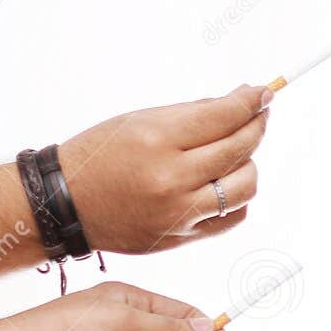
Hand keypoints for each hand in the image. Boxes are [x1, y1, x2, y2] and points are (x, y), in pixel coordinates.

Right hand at [57, 84, 270, 252]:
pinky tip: (223, 184)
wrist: (65, 205)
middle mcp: (171, 178)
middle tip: (259, 115)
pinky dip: (236, 198)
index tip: (264, 94)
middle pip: (239, 149)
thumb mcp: (138, 121)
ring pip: (245, 186)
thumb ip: (192, 113)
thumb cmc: (101, 155)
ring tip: (236, 153)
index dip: (250, 103)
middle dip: (256, 127)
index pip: (222, 117)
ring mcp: (179, 212)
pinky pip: (232, 216)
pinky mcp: (182, 236)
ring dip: (248, 165)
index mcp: (156, 139)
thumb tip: (239, 100)